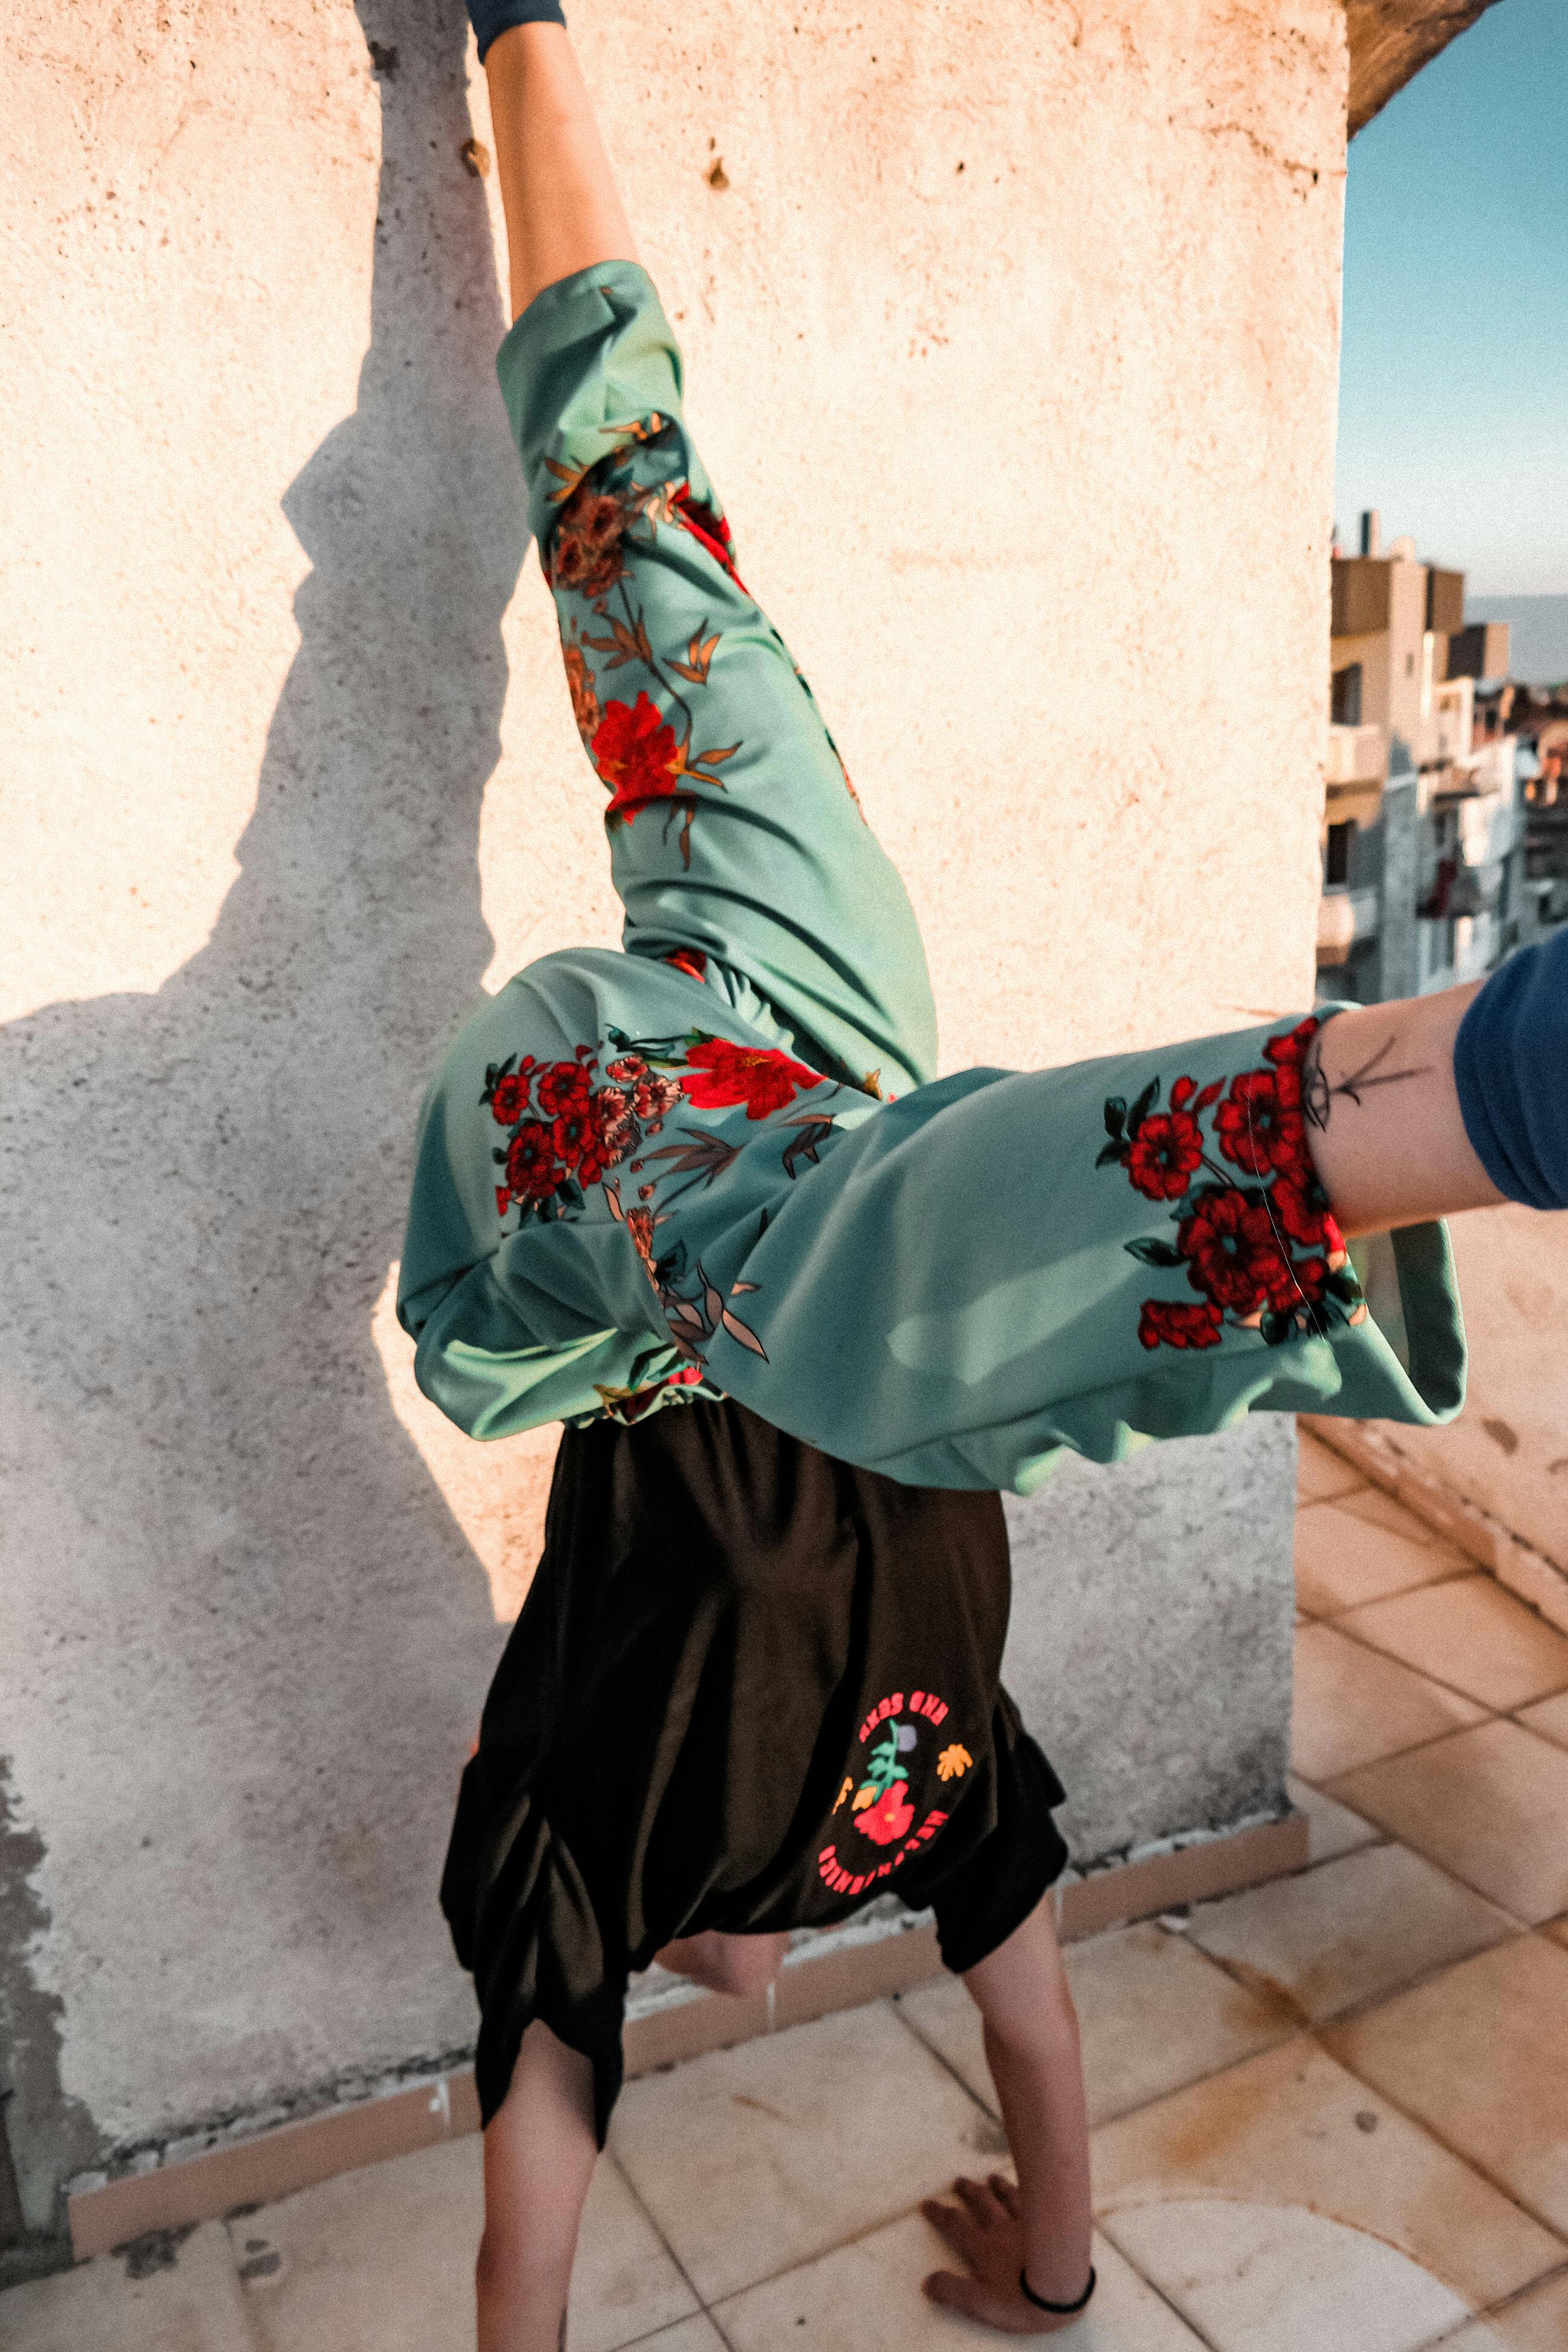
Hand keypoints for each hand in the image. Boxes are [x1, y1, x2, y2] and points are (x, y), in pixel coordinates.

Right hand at [921, 2174, 1087, 2335]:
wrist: (1060, 2289)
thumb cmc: (1019, 2300)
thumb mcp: (979, 2303)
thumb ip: (952, 2291)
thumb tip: (927, 2281)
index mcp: (984, 2247)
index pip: (956, 2225)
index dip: (940, 2214)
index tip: (926, 2203)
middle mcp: (1002, 2229)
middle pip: (982, 2203)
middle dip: (968, 2191)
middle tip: (958, 2180)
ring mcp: (1027, 2224)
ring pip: (1008, 2198)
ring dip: (997, 2187)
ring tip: (991, 2177)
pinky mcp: (1049, 2225)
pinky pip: (1035, 2202)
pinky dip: (1027, 2191)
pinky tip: (1031, 2185)